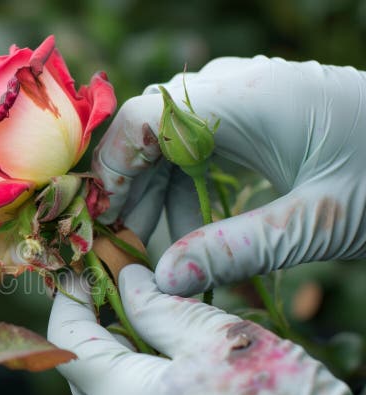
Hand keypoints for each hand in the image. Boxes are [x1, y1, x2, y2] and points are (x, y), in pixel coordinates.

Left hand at [49, 265, 365, 394]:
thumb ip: (160, 306)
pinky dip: (144, 393)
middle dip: (99, 327)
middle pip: (87, 371)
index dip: (70, 299)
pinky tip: (179, 375)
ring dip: (124, 360)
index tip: (83, 271)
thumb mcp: (216, 338)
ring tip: (156, 327)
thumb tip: (129, 282)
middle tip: (123, 291)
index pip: (66, 340)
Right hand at [94, 56, 365, 295]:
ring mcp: (246, 97)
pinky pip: (200, 146)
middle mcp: (237, 86)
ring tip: (167, 252)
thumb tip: (162, 282)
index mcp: (247, 98)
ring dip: (159, 195)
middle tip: (129, 251)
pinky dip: (189, 187)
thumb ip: (234, 250)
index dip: (112, 171)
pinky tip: (199, 230)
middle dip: (133, 191)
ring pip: (171, 141)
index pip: (143, 118)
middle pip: (150, 131)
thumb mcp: (315, 222)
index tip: (104, 225)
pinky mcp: (257, 115)